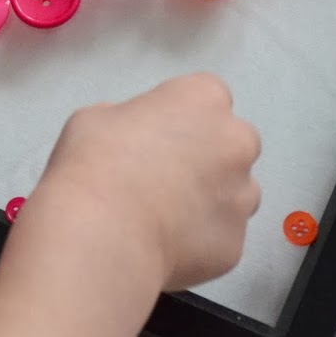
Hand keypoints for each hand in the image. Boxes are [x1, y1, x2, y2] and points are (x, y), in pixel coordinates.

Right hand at [38, 73, 261, 290]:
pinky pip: (223, 235)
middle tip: (165, 172)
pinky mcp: (236, 242)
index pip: (208, 94)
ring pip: (236, 192)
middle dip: (208, 154)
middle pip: (234, 142)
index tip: (160, 131)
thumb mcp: (94, 118)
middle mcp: (234, 142)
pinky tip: (165, 240)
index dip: (182, 114)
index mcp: (202, 99)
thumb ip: (128, 117)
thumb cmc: (94, 167)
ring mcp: (241, 195)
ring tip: (164, 212)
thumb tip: (131, 132)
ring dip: (211, 198)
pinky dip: (201, 238)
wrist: (102, 234)